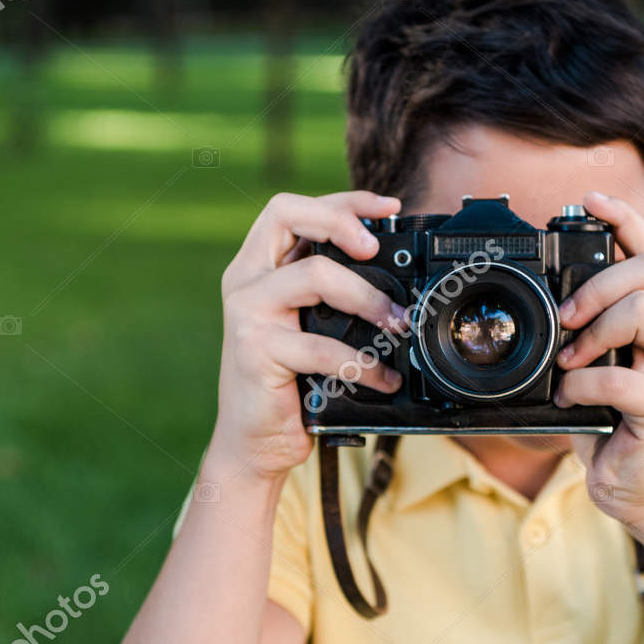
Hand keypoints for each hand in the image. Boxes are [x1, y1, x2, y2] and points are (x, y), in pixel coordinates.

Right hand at [208, 191, 410, 480]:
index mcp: (256, 267)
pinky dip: (363, 363)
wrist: (253, 442)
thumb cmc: (287, 383)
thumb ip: (330, 295)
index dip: (343, 200)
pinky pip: (323, 347)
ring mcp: (248, 315)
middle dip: (343, 222)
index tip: (388, 208)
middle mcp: (245, 282)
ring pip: (315, 275)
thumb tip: (397, 279)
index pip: (292, 208)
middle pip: (290, 217)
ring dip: (368, 298)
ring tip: (398, 324)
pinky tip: (383, 377)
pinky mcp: (257, 352)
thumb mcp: (306, 327)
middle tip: (378, 250)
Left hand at [554, 191, 643, 526]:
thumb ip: (584, 328)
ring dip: (594, 331)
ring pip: (643, 311)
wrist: (638, 484)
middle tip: (564, 317)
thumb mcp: (593, 363)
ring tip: (569, 360)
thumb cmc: (610, 419)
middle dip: (597, 285)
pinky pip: (623, 378)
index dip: (625, 218)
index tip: (591, 200)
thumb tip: (548, 296)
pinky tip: (570, 397)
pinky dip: (584, 385)